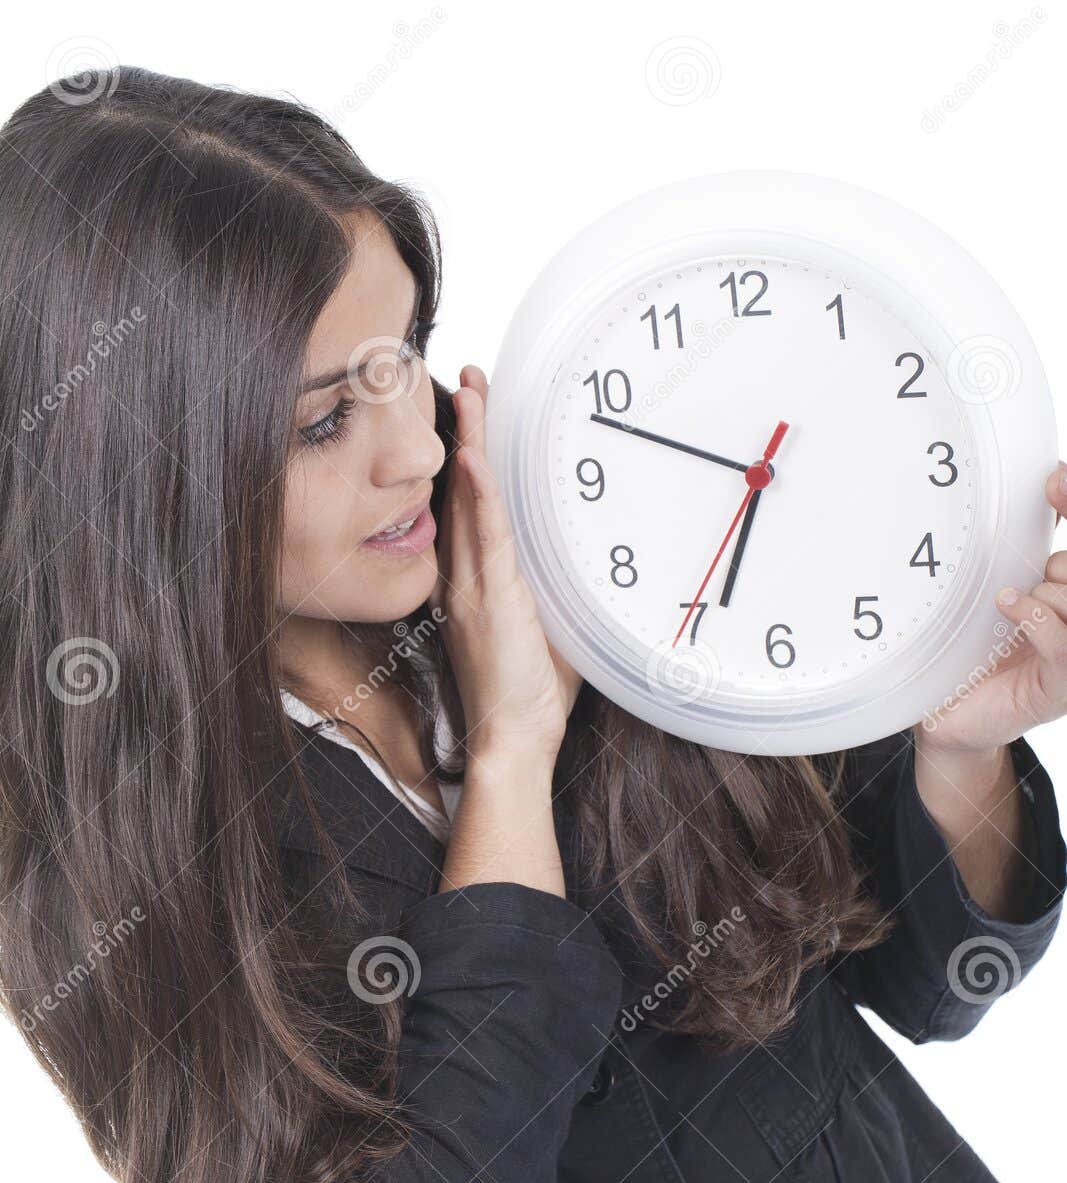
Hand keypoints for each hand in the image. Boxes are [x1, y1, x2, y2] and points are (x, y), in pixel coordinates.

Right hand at [429, 366, 581, 760]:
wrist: (513, 739)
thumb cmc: (531, 696)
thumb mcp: (551, 630)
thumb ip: (560, 591)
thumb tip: (588, 562)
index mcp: (476, 582)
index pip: (471, 507)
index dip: (471, 459)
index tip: (479, 417)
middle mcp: (465, 577)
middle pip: (464, 489)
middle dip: (467, 431)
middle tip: (472, 379)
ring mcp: (473, 585)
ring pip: (470, 500)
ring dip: (471, 443)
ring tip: (472, 394)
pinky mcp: (490, 598)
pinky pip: (484, 536)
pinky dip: (479, 494)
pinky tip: (474, 457)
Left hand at [916, 462, 1066, 758]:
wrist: (950, 718)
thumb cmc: (968, 656)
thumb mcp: (983, 597)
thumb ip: (1004, 560)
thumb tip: (1003, 504)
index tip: (1052, 482)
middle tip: (1040, 563)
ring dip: (1050, 590)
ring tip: (1011, 598)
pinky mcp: (1060, 689)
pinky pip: (1065, 644)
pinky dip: (1037, 617)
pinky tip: (1007, 608)